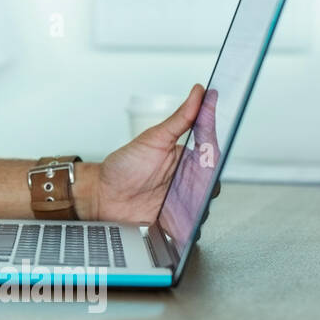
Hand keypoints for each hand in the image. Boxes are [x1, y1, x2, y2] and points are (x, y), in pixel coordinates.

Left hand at [91, 84, 221, 229]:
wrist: (101, 194)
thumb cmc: (124, 166)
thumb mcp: (153, 138)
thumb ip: (180, 118)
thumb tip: (199, 92)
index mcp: (187, 159)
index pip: (213, 152)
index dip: (218, 150)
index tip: (213, 146)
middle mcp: (188, 182)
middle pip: (213, 185)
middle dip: (209, 185)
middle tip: (196, 181)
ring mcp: (182, 204)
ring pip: (205, 208)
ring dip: (199, 207)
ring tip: (184, 202)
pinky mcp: (174, 223)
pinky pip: (191, 228)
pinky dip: (190, 228)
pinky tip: (183, 223)